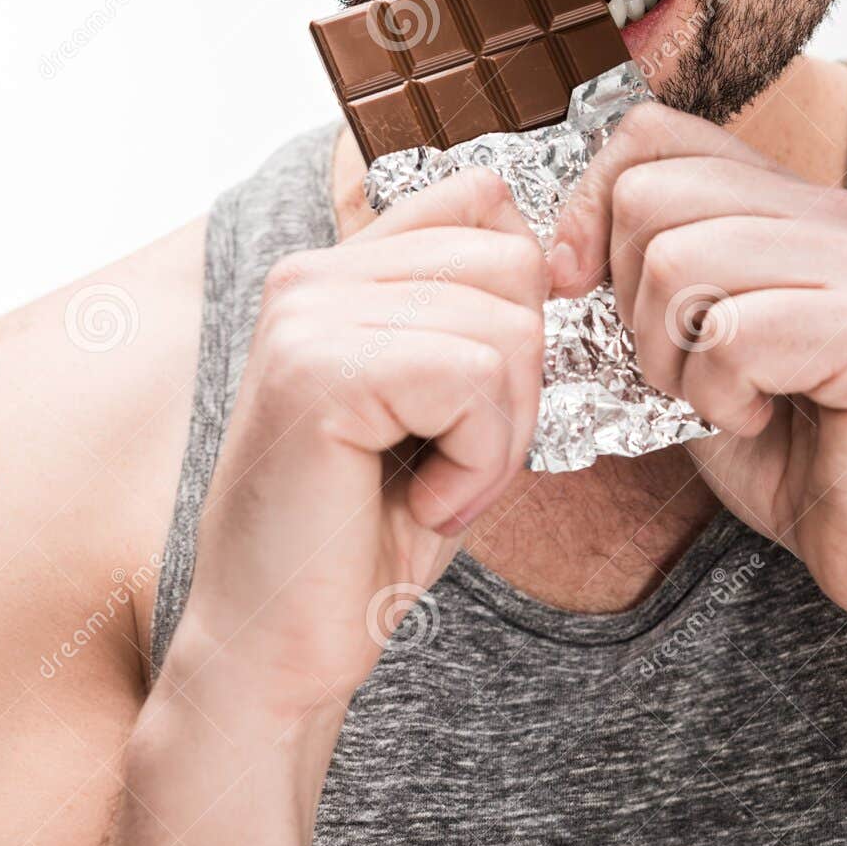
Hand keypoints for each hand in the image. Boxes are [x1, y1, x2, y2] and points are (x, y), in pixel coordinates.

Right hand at [172, 169, 546, 721]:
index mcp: (341, 274)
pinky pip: (473, 381)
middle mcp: (313, 276)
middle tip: (456, 463)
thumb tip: (564, 258)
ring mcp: (306, 317)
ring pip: (505, 329)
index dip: (528, 295)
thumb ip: (481, 322)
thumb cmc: (366, 537)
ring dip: (498, 437)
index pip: (484, 200)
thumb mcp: (446, 411)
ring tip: (432, 487)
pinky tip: (420, 503)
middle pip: (514, 266)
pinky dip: (477, 463)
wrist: (282, 644)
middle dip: (520, 385)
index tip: (497, 391)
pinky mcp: (316, 372)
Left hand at [551, 104, 846, 630]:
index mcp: (787, 204)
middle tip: (680, 371)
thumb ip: (642, 290)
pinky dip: (718, 398)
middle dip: (630, 304)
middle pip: (651, 196)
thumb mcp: (688, 357)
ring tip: (723, 399)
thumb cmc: (791, 457)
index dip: (589, 210)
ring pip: (681, 261)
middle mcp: (833, 215)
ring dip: (671, 358)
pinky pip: (732, 333)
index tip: (581, 289)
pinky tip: (759, 420)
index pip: (652, 136)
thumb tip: (557, 253)